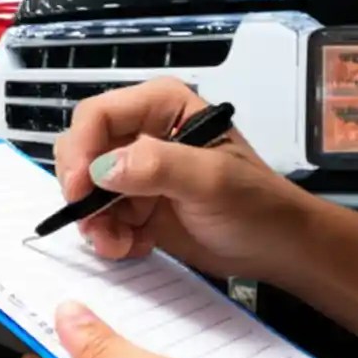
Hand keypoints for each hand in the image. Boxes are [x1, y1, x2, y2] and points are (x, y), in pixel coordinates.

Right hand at [53, 77, 316, 281]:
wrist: (280, 250)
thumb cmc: (257, 207)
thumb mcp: (212, 180)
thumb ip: (158, 167)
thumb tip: (102, 168)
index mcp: (161, 107)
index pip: (97, 116)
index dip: (80, 150)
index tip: (78, 190)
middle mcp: (142, 132)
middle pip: (81, 150)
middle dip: (82, 190)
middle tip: (94, 223)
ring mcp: (136, 170)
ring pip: (84, 188)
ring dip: (95, 220)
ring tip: (119, 244)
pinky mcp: (134, 203)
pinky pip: (99, 215)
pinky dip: (109, 236)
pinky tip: (134, 246)